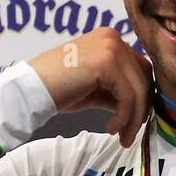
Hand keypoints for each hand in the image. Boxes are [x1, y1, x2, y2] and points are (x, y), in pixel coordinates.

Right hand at [29, 28, 152, 146]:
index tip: (134, 121)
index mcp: (109, 39)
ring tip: (123, 136)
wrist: (31, 89)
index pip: (141, 68)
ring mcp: (110, 48)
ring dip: (134, 118)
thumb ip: (118, 90)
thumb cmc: (58, 89)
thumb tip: (142, 105)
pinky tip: (111, 128)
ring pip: (139, 89)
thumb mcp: (96, 87)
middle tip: (131, 134)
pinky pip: (128, 96)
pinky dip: (124, 117)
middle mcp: (113, 38)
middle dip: (141, 109)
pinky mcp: (107, 63)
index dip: (142, 96)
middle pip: (144, 78)